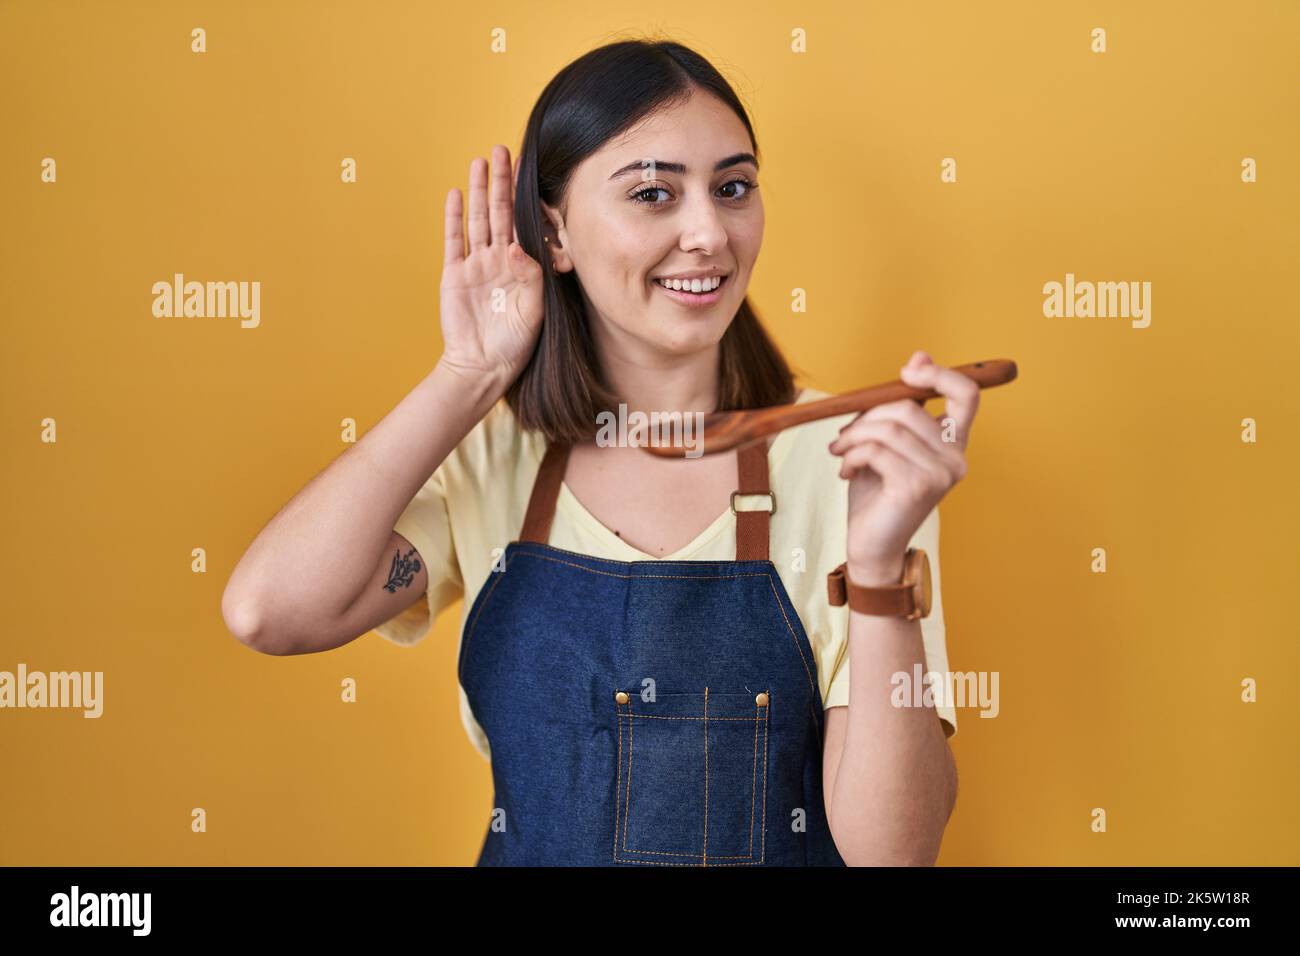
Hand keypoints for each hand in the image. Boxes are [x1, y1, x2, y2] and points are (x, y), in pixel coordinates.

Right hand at [437, 144, 545, 391]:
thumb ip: (531, 277)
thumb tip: (516, 249)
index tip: (529, 170)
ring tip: (479, 161)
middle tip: (502, 149)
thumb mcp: (534, 311)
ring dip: (479, 190)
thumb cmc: (514, 344)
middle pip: (500, 212)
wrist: (482, 366)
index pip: (525, 223)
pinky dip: (454, 217)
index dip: (525, 197)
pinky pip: (453, 241)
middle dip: (501, 181)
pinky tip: (455, 195)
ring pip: (478, 219)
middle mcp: (498, 260)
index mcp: (521, 267)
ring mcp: (475, 265)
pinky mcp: (454, 275)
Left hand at [827, 350, 979, 583]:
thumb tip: (919, 355)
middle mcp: (956, 459)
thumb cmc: (877, 496)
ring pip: (889, 428)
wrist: (872, 547)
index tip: (908, 371)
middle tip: (844, 434)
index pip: (967, 395)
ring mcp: (941, 474)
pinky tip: (845, 471)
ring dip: (854, 436)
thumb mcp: (886, 445)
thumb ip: (900, 408)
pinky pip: (877, 450)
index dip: (940, 374)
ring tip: (840, 451)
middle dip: (868, 415)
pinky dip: (852, 455)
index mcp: (953, 445)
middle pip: (910, 408)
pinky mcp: (918, 486)